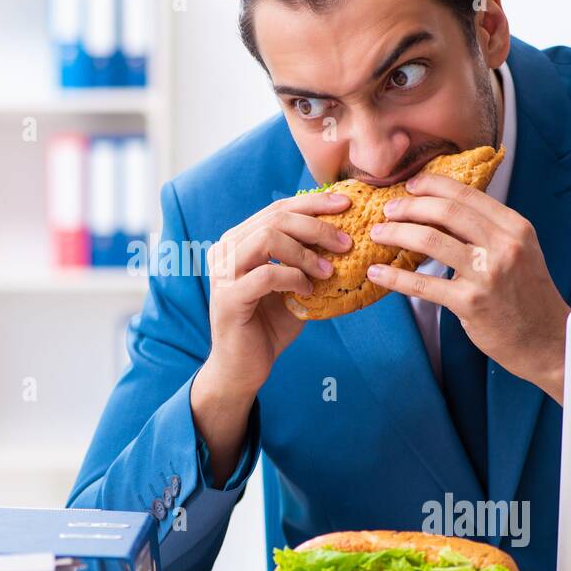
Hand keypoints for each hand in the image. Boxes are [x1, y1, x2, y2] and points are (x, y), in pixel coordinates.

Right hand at [204, 190, 353, 396]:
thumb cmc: (268, 324)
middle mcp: (225, 250)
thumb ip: (307, 260)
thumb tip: (346, 235)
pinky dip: (294, 278)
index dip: (312, 203)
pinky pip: (267, 275)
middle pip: (275, 218)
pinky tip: (308, 291)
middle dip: (316, 226)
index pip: (278, 209)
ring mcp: (223, 273)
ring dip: (306, 252)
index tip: (345, 204)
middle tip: (346, 242)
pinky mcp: (229, 298)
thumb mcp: (293, 284)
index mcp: (238, 240)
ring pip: (268, 239)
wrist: (242, 368)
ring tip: (329, 270)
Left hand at [364, 172, 570, 404]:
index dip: (433, 186)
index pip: (467, 195)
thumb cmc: (527, 295)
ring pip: (430, 241)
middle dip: (409, 207)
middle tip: (387, 210)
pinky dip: (394, 276)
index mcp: (515, 228)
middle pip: (446, 212)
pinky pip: (423, 285)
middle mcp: (504, 246)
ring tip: (378, 234)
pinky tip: (377, 272)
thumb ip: (488, 230)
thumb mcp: (519, 251)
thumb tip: (441, 209)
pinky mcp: (470, 303)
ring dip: (396, 234)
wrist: (546, 340)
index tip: (410, 185)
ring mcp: (487, 275)